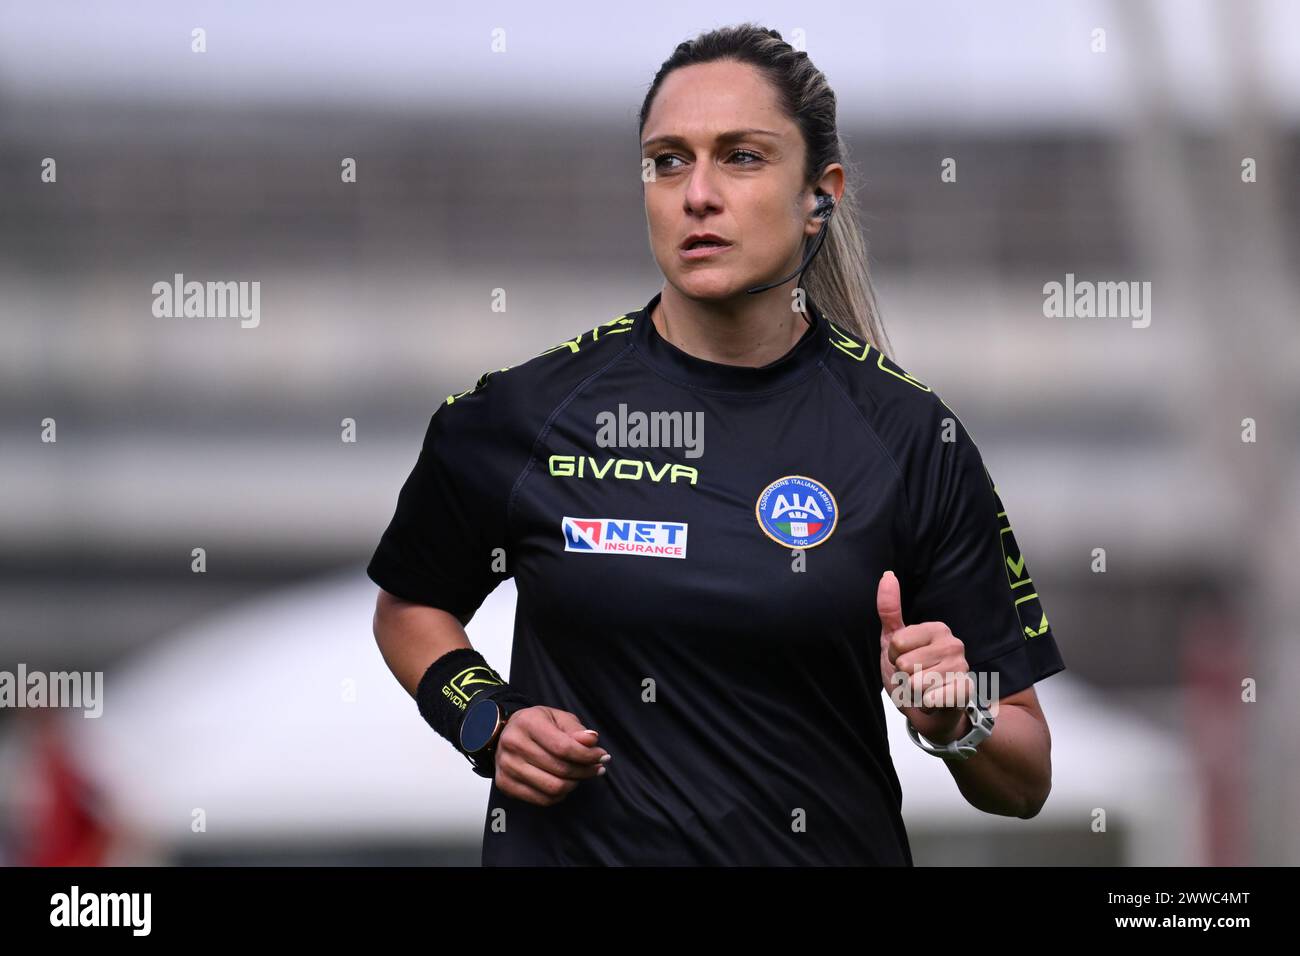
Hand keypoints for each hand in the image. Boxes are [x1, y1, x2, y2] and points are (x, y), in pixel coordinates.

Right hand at [493, 705, 610, 805]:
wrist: (503, 734)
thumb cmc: (535, 724)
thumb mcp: (557, 718)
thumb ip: (575, 729)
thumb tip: (592, 740)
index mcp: (528, 723)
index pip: (563, 747)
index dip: (587, 755)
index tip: (602, 756)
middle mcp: (513, 744)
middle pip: (560, 769)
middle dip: (585, 771)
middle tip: (596, 767)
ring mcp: (507, 766)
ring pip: (552, 787)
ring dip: (574, 784)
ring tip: (581, 775)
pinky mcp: (505, 784)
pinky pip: (542, 799)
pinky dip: (560, 795)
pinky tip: (565, 784)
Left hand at [877, 569, 973, 743]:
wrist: (929, 712)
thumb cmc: (911, 674)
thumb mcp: (893, 640)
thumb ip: (889, 609)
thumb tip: (887, 575)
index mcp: (937, 629)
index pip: (897, 642)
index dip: (893, 656)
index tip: (901, 659)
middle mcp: (954, 645)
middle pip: (906, 663)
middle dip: (902, 677)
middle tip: (913, 678)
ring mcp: (963, 668)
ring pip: (918, 683)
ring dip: (913, 693)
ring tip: (922, 690)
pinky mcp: (966, 691)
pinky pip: (933, 698)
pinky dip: (926, 705)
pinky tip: (933, 702)